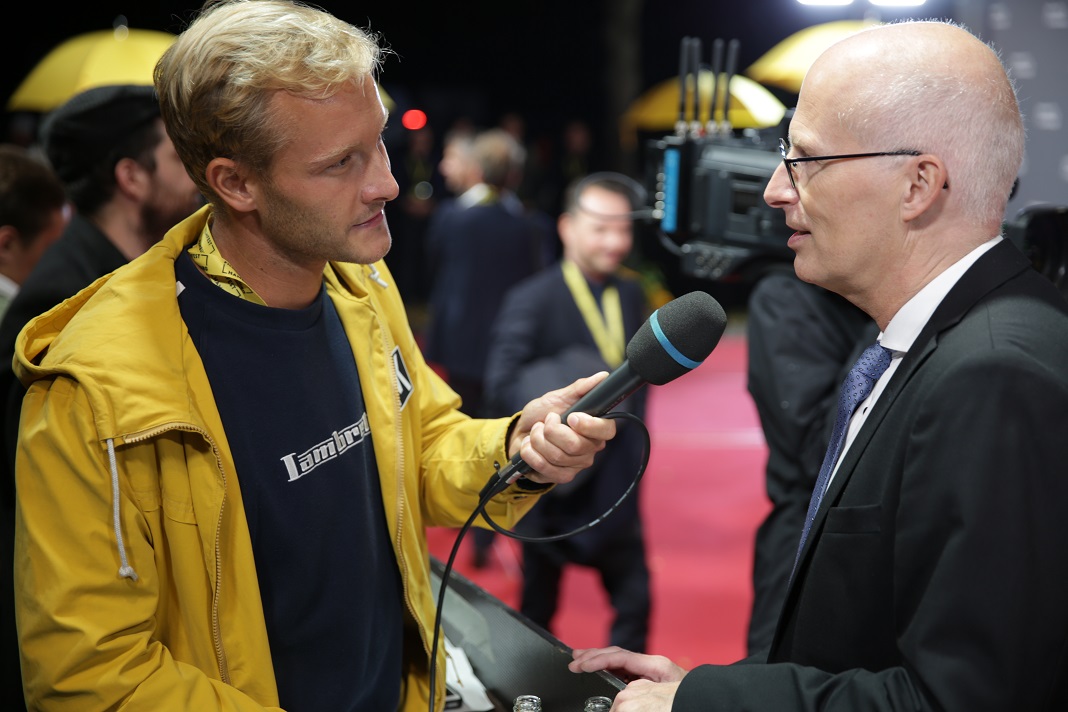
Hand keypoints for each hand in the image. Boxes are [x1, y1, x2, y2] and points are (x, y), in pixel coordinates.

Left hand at [508, 372, 616, 484]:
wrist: (521, 432)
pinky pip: (545, 468)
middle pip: (575, 445)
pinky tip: (529, 447)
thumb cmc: (542, 415)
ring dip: (537, 440)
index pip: (606, 431)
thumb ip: (581, 388)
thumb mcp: (559, 397)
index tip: (571, 416)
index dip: (588, 425)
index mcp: (595, 428)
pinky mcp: (561, 476)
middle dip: (551, 430)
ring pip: (557, 456)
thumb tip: (603, 376)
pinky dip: (530, 453)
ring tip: (535, 433)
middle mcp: (590, 449)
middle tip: (544, 422)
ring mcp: (576, 465)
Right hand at [569, 647, 685, 711]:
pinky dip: (606, 668)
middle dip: (592, 656)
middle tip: (573, 661)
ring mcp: (648, 670)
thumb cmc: (691, 697)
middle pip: (616, 654)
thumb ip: (644, 692)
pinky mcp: (647, 678)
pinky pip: (622, 669)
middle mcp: (650, 664)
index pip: (621, 657)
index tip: (583, 665)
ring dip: (596, 659)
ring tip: (577, 660)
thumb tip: (623, 694)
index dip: (600, 660)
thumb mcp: (669, 695)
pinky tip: (595, 670)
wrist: (708, 698)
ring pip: (617, 660)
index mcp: (655, 665)